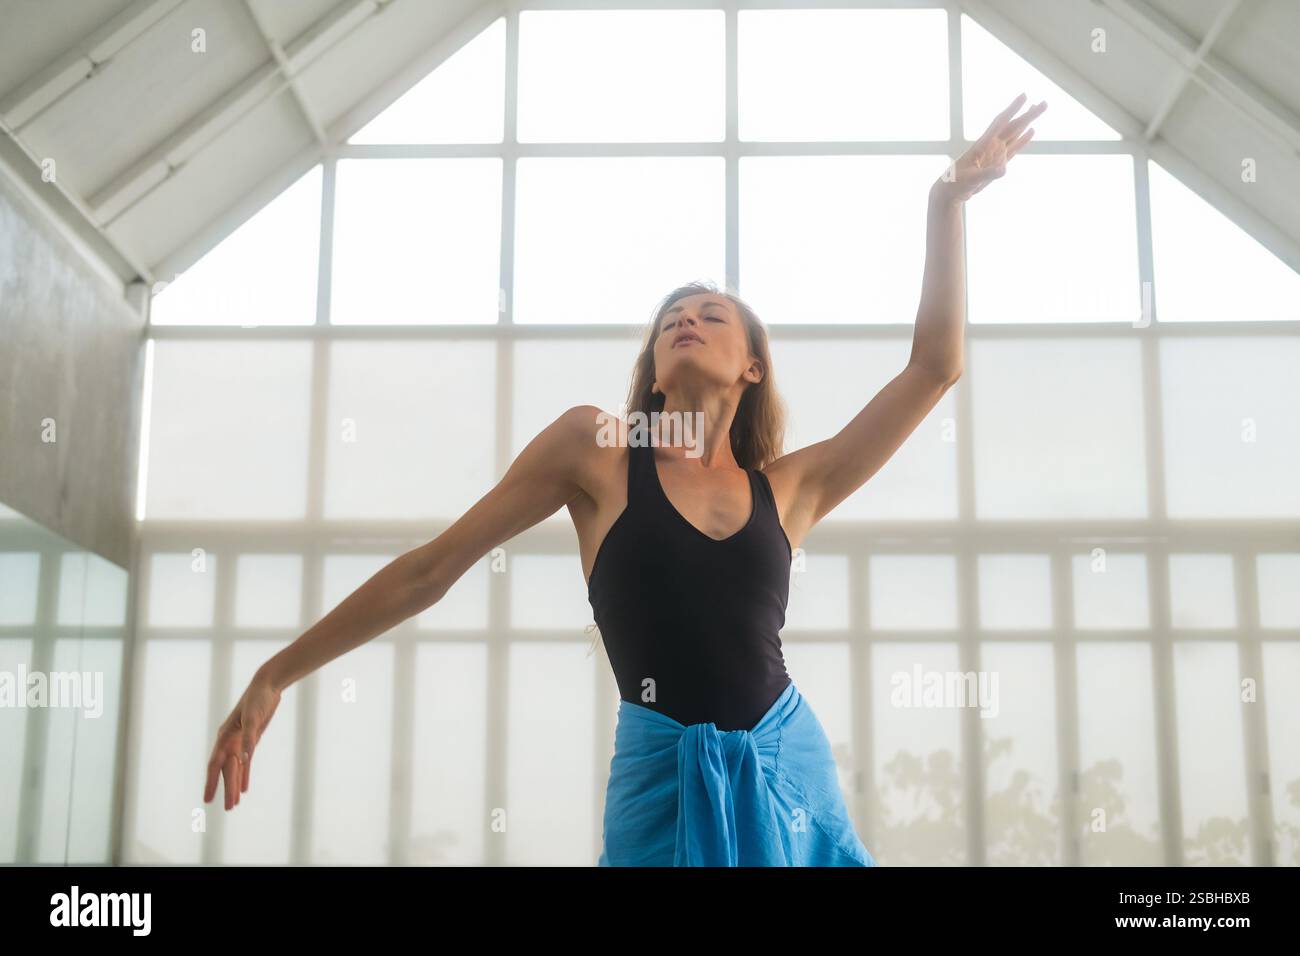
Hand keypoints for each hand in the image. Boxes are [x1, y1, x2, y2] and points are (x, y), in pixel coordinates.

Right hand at [203, 670, 281, 810]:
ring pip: (235, 769)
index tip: (207, 799)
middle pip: (226, 771)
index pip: (215, 765)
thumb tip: (245, 760)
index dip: (211, 782)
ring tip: (234, 804)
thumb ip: (250, 739)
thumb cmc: (257, 699)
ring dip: (234, 785)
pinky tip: (243, 788)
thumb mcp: (254, 718)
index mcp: (225, 737)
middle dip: (226, 789)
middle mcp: (229, 741)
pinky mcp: (251, 741)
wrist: (267, 686)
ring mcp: (240, 742)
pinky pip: (245, 763)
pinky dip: (244, 775)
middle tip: (229, 809)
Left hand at [932, 93, 1045, 204]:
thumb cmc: (956, 183)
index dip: (1012, 110)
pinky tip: (1032, 131)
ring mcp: (995, 152)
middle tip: (1044, 103)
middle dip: (1027, 114)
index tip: (1024, 96)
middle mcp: (991, 145)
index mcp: (983, 144)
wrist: (950, 191)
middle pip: (1012, 125)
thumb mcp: (971, 179)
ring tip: (1039, 108)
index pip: (1000, 123)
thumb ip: (988, 173)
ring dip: (1027, 122)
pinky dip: (1023, 140)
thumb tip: (1004, 169)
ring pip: (1014, 133)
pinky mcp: (998, 162)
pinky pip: (1013, 148)